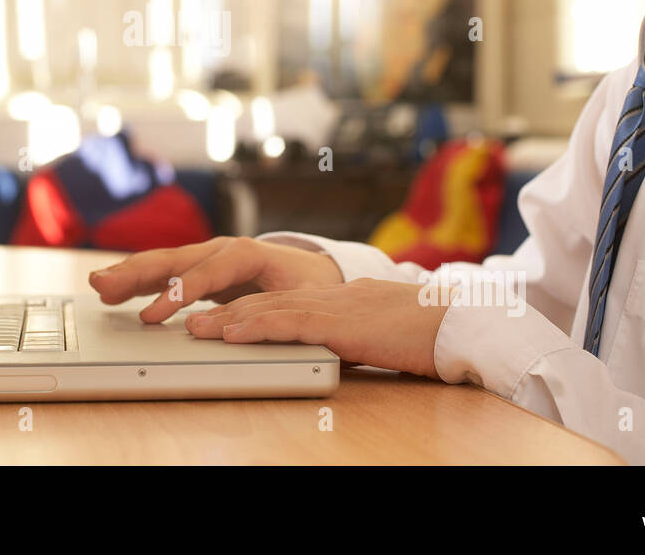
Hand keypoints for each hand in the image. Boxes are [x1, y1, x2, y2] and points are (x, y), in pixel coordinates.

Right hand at [88, 236, 343, 322]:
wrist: (313, 272)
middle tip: (104, 284)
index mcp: (247, 253)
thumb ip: (268, 309)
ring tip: (98, 284)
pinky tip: (113, 290)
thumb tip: (236, 325)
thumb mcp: (301, 299)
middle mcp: (221, 250)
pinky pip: (163, 273)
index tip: (154, 315)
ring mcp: (206, 258)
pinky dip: (137, 281)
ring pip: (162, 263)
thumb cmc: (309, 285)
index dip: (179, 293)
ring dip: (129, 274)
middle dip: (137, 273)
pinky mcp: (198, 271)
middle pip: (173, 260)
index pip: (207, 273)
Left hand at [184, 278, 449, 378]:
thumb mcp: (375, 332)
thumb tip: (330, 347)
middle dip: (223, 310)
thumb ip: (347, 335)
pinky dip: (255, 327)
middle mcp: (327, 296)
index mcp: (336, 298)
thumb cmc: (425, 332)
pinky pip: (288, 323)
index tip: (213, 314)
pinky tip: (231, 332)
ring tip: (194, 327)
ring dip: (225, 320)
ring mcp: (332, 306)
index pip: (279, 299)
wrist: (456, 322)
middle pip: (263, 299)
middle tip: (188, 318)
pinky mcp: (339, 324)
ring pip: (267, 309)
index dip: (242, 306)